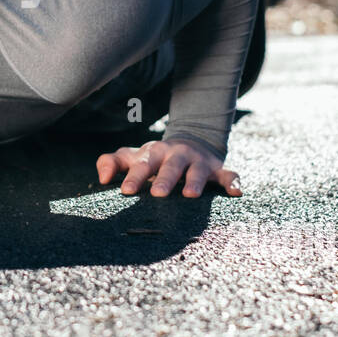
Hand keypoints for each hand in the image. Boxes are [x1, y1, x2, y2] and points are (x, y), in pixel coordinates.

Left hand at [95, 138, 240, 198]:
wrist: (191, 141)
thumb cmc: (155, 158)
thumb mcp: (134, 157)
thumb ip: (112, 163)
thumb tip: (101, 179)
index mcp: (155, 153)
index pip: (142, 164)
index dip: (134, 177)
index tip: (126, 190)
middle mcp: (177, 155)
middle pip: (171, 166)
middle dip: (165, 179)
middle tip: (158, 194)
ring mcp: (198, 162)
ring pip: (198, 170)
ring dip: (195, 181)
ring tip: (190, 194)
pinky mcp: (218, 169)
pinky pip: (228, 174)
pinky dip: (233, 181)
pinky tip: (237, 192)